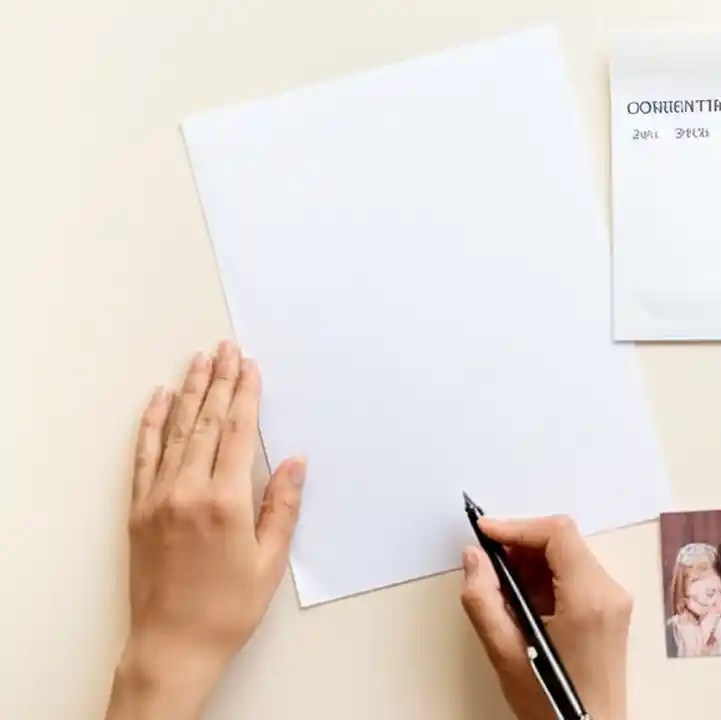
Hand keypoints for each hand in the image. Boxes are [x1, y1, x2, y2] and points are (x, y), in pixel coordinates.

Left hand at [106, 342, 305, 719]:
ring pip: (174, 431)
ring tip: (198, 361)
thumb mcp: (269, 560)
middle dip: (218, 381)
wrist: (173, 644)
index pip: (236, 433)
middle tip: (225, 349)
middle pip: (205, 422)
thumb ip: (282, 506)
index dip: (245, 395)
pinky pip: (144, 455)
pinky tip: (158, 400)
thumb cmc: (227, 609)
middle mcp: (187, 491)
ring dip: (188, 392)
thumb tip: (294, 462)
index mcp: (225, 502)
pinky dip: (151, 424)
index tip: (250, 367)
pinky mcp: (139, 510)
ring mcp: (158, 498)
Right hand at [460, 516, 631, 719]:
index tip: (485, 532)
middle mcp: (610, 592)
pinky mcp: (611, 610)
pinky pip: (576, 576)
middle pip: (564, 542)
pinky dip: (546, 578)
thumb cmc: (553, 704)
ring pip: (569, 557)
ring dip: (532, 562)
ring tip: (501, 588)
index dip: (517, 527)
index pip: (558, 534)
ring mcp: (614, 600)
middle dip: (522, 545)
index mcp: (590, 598)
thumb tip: (474, 557)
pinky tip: (523, 601)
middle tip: (488, 563)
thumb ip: (483, 599)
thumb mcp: (506, 653)